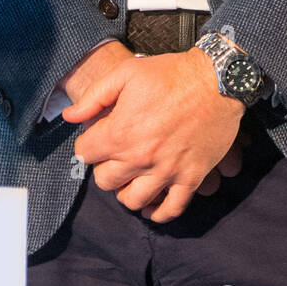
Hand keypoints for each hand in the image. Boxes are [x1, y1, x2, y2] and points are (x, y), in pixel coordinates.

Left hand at [62, 48, 244, 222]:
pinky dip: (158, 212)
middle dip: (104, 168)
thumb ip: (94, 97)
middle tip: (114, 156)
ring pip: (133, 201)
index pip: (85, 154)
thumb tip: (69, 117)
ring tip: (131, 177)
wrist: (217, 80)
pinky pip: (170, 210)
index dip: (88, 144)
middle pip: (105, 181)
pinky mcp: (191, 178)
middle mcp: (140, 158)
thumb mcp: (126, 73)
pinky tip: (152, 203)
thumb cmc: (170, 74)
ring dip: (126, 191)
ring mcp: (167, 171)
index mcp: (121, 132)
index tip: (97, 137)